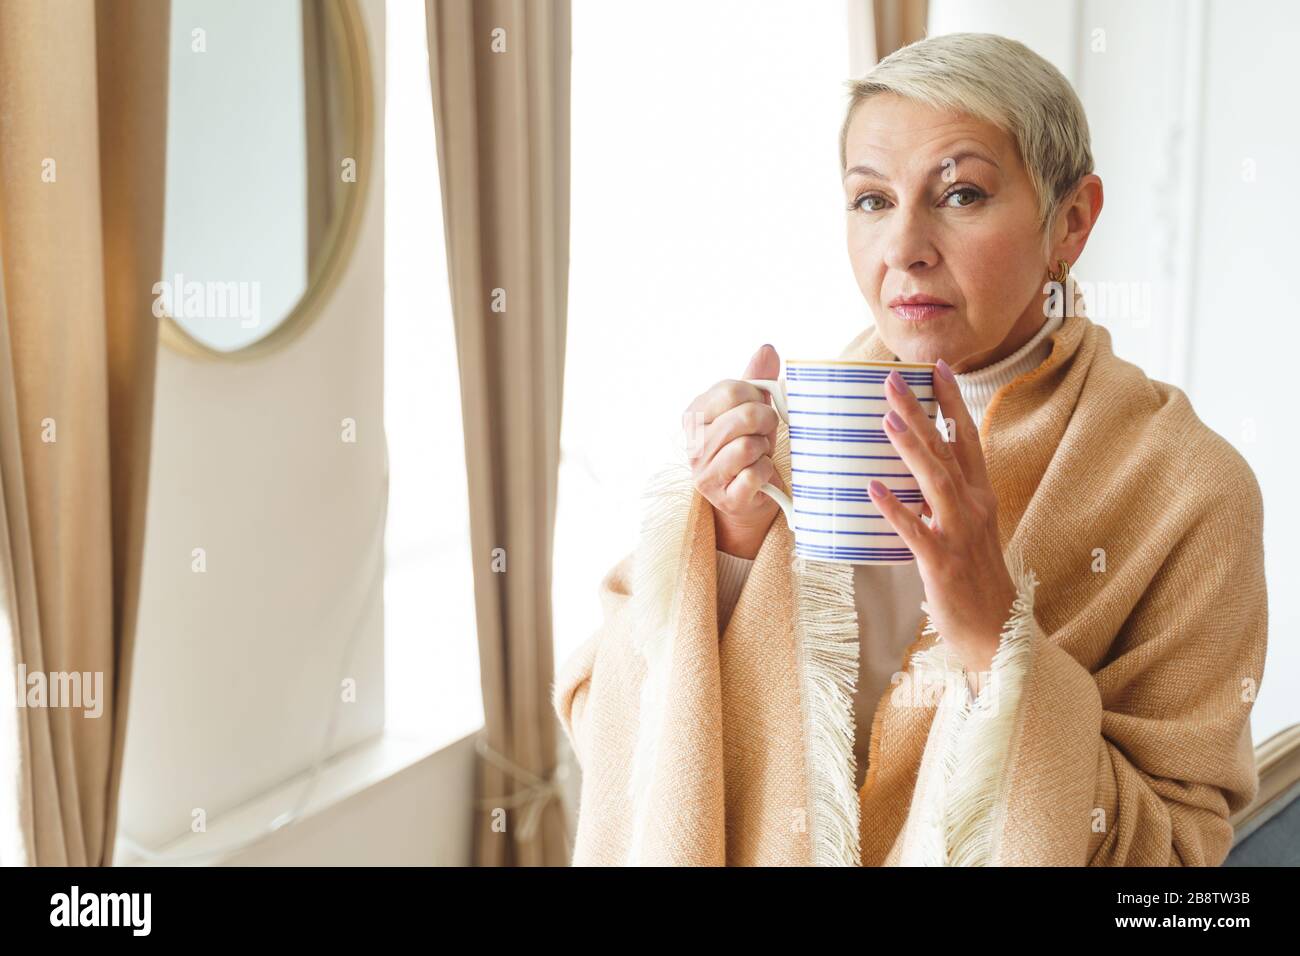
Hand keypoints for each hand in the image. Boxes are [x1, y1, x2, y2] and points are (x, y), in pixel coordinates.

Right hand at [682, 345, 784, 558]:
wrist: (750, 495)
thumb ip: (757, 379)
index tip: (759, 405)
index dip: (755, 395)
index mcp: (694, 417)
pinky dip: (766, 471)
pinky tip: (760, 473)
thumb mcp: (751, 409)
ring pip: (748, 446)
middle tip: (766, 429)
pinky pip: (755, 474)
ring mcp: (706, 475)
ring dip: (764, 448)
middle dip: (766, 420)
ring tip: (759, 452)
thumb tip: (767, 349)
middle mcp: (693, 446)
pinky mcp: (725, 499)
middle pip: (743, 416)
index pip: (730, 389)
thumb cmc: (749, 445)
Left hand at [866, 360, 1017, 691]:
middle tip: (893, 379)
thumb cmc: (977, 580)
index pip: (966, 440)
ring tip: (886, 417)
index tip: (935, 368)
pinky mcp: (941, 563)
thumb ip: (946, 498)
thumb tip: (917, 471)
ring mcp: (959, 535)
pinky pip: (914, 531)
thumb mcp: (968, 529)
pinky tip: (872, 488)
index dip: (951, 403)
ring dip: (910, 447)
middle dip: (921, 411)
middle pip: (947, 450)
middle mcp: (974, 508)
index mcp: (980, 497)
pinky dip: (894, 509)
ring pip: (935, 481)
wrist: (997, 634)